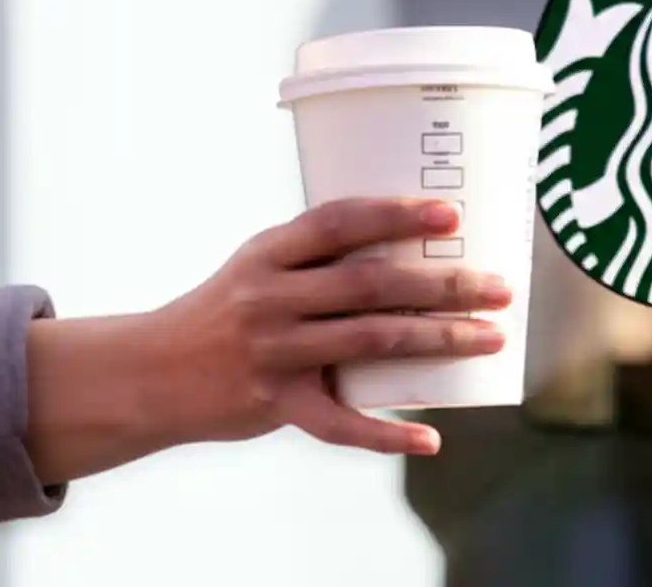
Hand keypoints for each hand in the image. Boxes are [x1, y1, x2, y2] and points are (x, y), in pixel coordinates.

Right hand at [24, 198, 512, 484]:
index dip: (396, 214)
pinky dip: (387, 433)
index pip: (338, 221)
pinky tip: (431, 438)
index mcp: (268, 253)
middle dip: (443, 282)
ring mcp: (272, 352)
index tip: (451, 214)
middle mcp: (269, 297)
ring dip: (439, 339)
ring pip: (371, 341)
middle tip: (499, 286)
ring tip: (490, 337)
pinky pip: (339, 423)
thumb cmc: (225, 312)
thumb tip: (411, 245)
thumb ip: (318, 259)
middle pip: (370, 283)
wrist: (152, 373)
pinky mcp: (273, 404)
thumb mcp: (257, 268)